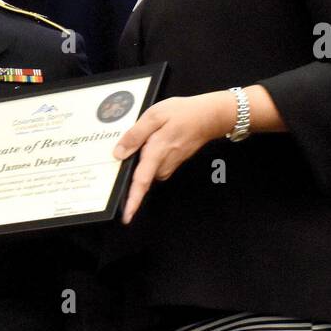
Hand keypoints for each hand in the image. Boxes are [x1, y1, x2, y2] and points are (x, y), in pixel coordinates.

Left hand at [112, 91, 235, 222]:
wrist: (210, 117)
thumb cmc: (184, 114)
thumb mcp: (154, 116)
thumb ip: (135, 135)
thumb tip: (119, 153)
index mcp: (156, 153)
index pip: (141, 182)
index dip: (133, 201)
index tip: (127, 217)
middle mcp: (163, 165)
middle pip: (139, 175)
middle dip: (133, 163)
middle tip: (143, 138)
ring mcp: (169, 166)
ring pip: (146, 169)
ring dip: (143, 156)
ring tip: (153, 133)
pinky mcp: (171, 164)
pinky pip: (153, 165)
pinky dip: (151, 154)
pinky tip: (157, 138)